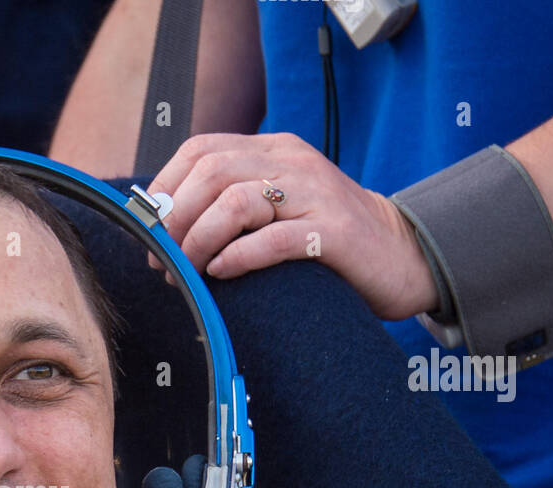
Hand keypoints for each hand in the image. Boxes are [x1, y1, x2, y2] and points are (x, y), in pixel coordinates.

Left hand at [148, 132, 439, 320]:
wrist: (402, 256)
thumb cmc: (326, 242)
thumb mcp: (275, 209)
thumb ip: (231, 206)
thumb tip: (163, 229)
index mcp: (273, 151)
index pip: (200, 150)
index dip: (165, 191)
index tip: (150, 232)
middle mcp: (292, 162)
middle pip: (212, 173)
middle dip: (175, 221)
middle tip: (164, 261)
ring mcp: (315, 194)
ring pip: (236, 202)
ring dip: (199, 241)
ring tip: (189, 272)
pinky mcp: (333, 232)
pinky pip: (273, 239)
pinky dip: (238, 257)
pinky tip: (222, 273)